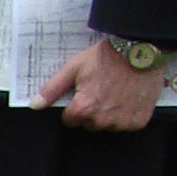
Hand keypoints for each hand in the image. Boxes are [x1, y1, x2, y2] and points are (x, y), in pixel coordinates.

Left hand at [33, 39, 165, 131]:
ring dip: (110, 114)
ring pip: (108, 125)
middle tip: (102, 89)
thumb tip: (35, 105)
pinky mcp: (138, 121)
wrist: (141, 49)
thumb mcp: (74, 68)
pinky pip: (127, 124)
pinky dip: (127, 114)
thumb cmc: (107, 57)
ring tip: (116, 92)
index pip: (70, 119)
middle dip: (91, 111)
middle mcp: (102, 120)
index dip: (75, 106)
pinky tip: (128, 97)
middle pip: (89, 124)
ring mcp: (122, 122)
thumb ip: (52, 89)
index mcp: (84, 109)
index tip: (84, 92)